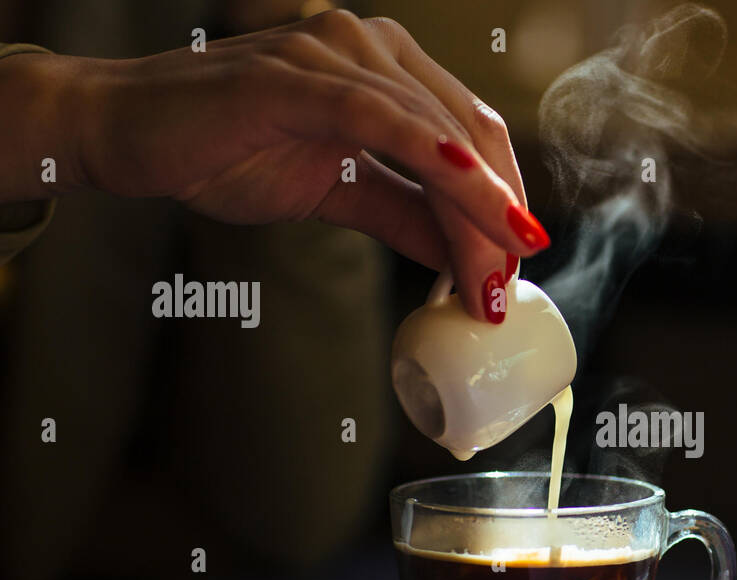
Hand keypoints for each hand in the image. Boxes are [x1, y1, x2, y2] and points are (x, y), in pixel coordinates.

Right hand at [7, 10, 546, 319]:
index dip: (504, 199)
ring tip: (491, 274)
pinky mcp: (295, 77)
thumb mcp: (336, 192)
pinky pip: (380, 117)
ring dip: (474, 209)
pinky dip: (431, 153)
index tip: (519, 260)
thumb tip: (461, 254)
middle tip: (509, 282)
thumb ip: (403, 213)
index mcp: (384, 68)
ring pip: (435, 133)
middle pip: (468, 134)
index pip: (472, 134)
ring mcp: (333, 53)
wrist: (124, 130)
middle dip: (498, 216)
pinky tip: (467, 188)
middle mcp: (368, 46)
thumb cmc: (223, 150)